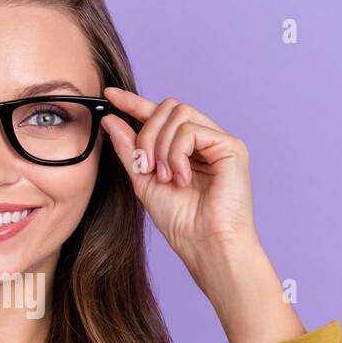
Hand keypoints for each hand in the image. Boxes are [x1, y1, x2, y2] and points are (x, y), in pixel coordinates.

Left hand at [99, 88, 257, 258]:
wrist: (205, 245)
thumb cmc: (181, 222)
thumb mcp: (144, 181)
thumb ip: (130, 150)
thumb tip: (110, 119)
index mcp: (185, 148)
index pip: (159, 115)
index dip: (134, 103)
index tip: (109, 96)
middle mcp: (204, 140)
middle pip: (168, 108)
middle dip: (147, 134)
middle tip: (146, 168)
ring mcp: (219, 141)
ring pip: (178, 114)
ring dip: (161, 147)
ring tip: (165, 177)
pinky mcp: (232, 147)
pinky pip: (191, 130)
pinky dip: (177, 154)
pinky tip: (181, 178)